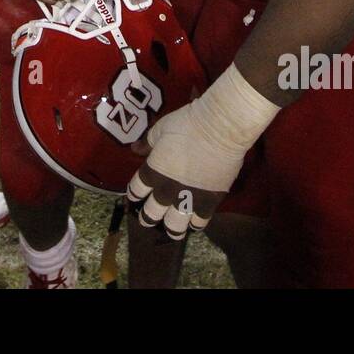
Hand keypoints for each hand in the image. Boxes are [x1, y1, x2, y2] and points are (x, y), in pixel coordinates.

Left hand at [126, 102, 237, 239]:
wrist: (219, 128)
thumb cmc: (187, 123)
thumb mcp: (160, 129)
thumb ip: (147, 142)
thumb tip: (135, 149)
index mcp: (153, 172)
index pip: (136, 190)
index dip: (134, 195)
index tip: (135, 196)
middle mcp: (167, 191)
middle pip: (151, 213)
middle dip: (148, 217)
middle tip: (148, 219)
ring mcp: (189, 199)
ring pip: (175, 226)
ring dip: (171, 229)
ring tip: (172, 230)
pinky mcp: (210, 201)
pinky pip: (199, 222)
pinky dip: (195, 224)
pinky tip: (194, 222)